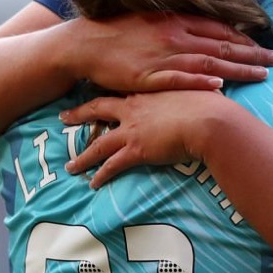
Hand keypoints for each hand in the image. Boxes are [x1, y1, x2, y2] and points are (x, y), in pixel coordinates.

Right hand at [60, 14, 272, 94]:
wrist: (85, 43)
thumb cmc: (117, 32)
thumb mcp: (151, 21)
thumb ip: (177, 25)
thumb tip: (202, 30)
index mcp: (176, 21)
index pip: (219, 29)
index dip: (245, 38)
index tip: (265, 45)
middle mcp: (175, 36)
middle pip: (223, 45)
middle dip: (254, 54)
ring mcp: (163, 57)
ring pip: (209, 63)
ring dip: (238, 69)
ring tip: (263, 75)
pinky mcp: (150, 76)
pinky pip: (180, 80)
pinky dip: (201, 82)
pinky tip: (220, 86)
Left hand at [62, 91, 233, 186]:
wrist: (209, 121)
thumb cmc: (210, 104)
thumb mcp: (196, 89)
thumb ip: (191, 91)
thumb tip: (207, 90)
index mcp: (147, 92)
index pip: (120, 90)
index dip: (106, 90)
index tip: (92, 89)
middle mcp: (134, 109)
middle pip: (98, 110)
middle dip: (79, 115)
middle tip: (63, 118)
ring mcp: (132, 130)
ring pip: (99, 144)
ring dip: (83, 156)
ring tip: (71, 166)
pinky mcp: (136, 151)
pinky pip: (112, 165)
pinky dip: (101, 175)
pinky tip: (93, 184)